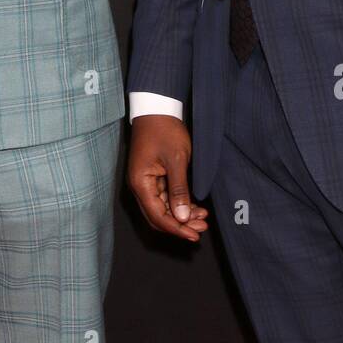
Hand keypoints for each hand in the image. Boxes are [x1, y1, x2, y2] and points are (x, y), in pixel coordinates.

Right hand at [128, 116, 208, 243]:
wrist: (156, 108)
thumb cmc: (164, 130)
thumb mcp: (176, 160)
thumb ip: (179, 190)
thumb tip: (182, 217)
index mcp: (140, 183)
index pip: (157, 216)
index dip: (176, 228)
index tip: (194, 234)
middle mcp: (139, 186)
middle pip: (157, 216)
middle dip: (180, 224)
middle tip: (201, 228)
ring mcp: (145, 182)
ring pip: (162, 208)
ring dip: (181, 215)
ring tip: (202, 217)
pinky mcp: (152, 177)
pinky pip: (164, 197)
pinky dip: (178, 203)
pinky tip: (194, 206)